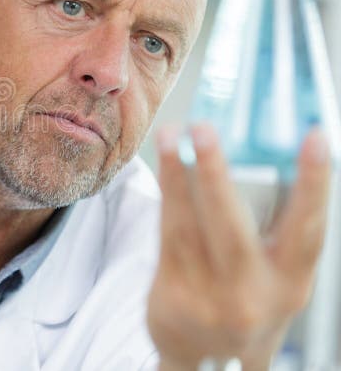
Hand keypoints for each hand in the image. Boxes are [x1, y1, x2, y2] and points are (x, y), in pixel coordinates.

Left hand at [147, 124, 330, 369]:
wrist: (204, 361)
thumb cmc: (245, 302)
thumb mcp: (275, 278)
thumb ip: (273, 232)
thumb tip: (258, 158)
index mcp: (290, 284)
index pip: (309, 229)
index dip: (316, 182)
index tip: (316, 136)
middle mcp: (251, 295)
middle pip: (232, 226)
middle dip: (215, 174)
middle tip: (204, 130)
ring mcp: (208, 297)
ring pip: (188, 225)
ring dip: (175, 173)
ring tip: (171, 134)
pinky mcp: (172, 293)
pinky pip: (167, 234)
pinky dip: (165, 195)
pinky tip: (162, 165)